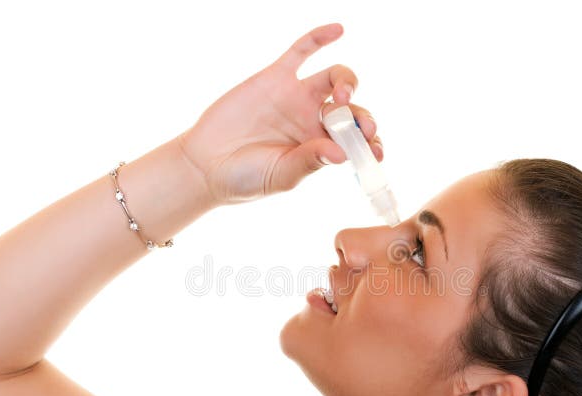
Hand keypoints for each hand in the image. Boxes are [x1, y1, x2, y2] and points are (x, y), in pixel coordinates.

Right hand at [177, 23, 381, 206]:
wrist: (205, 164)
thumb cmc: (245, 178)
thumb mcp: (281, 176)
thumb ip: (309, 162)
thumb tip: (341, 154)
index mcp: (321, 148)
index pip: (357, 141)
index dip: (371, 142)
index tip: (376, 150)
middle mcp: (313, 121)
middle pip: (353, 110)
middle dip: (362, 117)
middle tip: (360, 126)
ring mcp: (296, 98)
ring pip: (335, 79)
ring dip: (348, 82)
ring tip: (342, 97)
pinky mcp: (275, 78)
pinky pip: (301, 52)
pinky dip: (319, 38)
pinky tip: (338, 30)